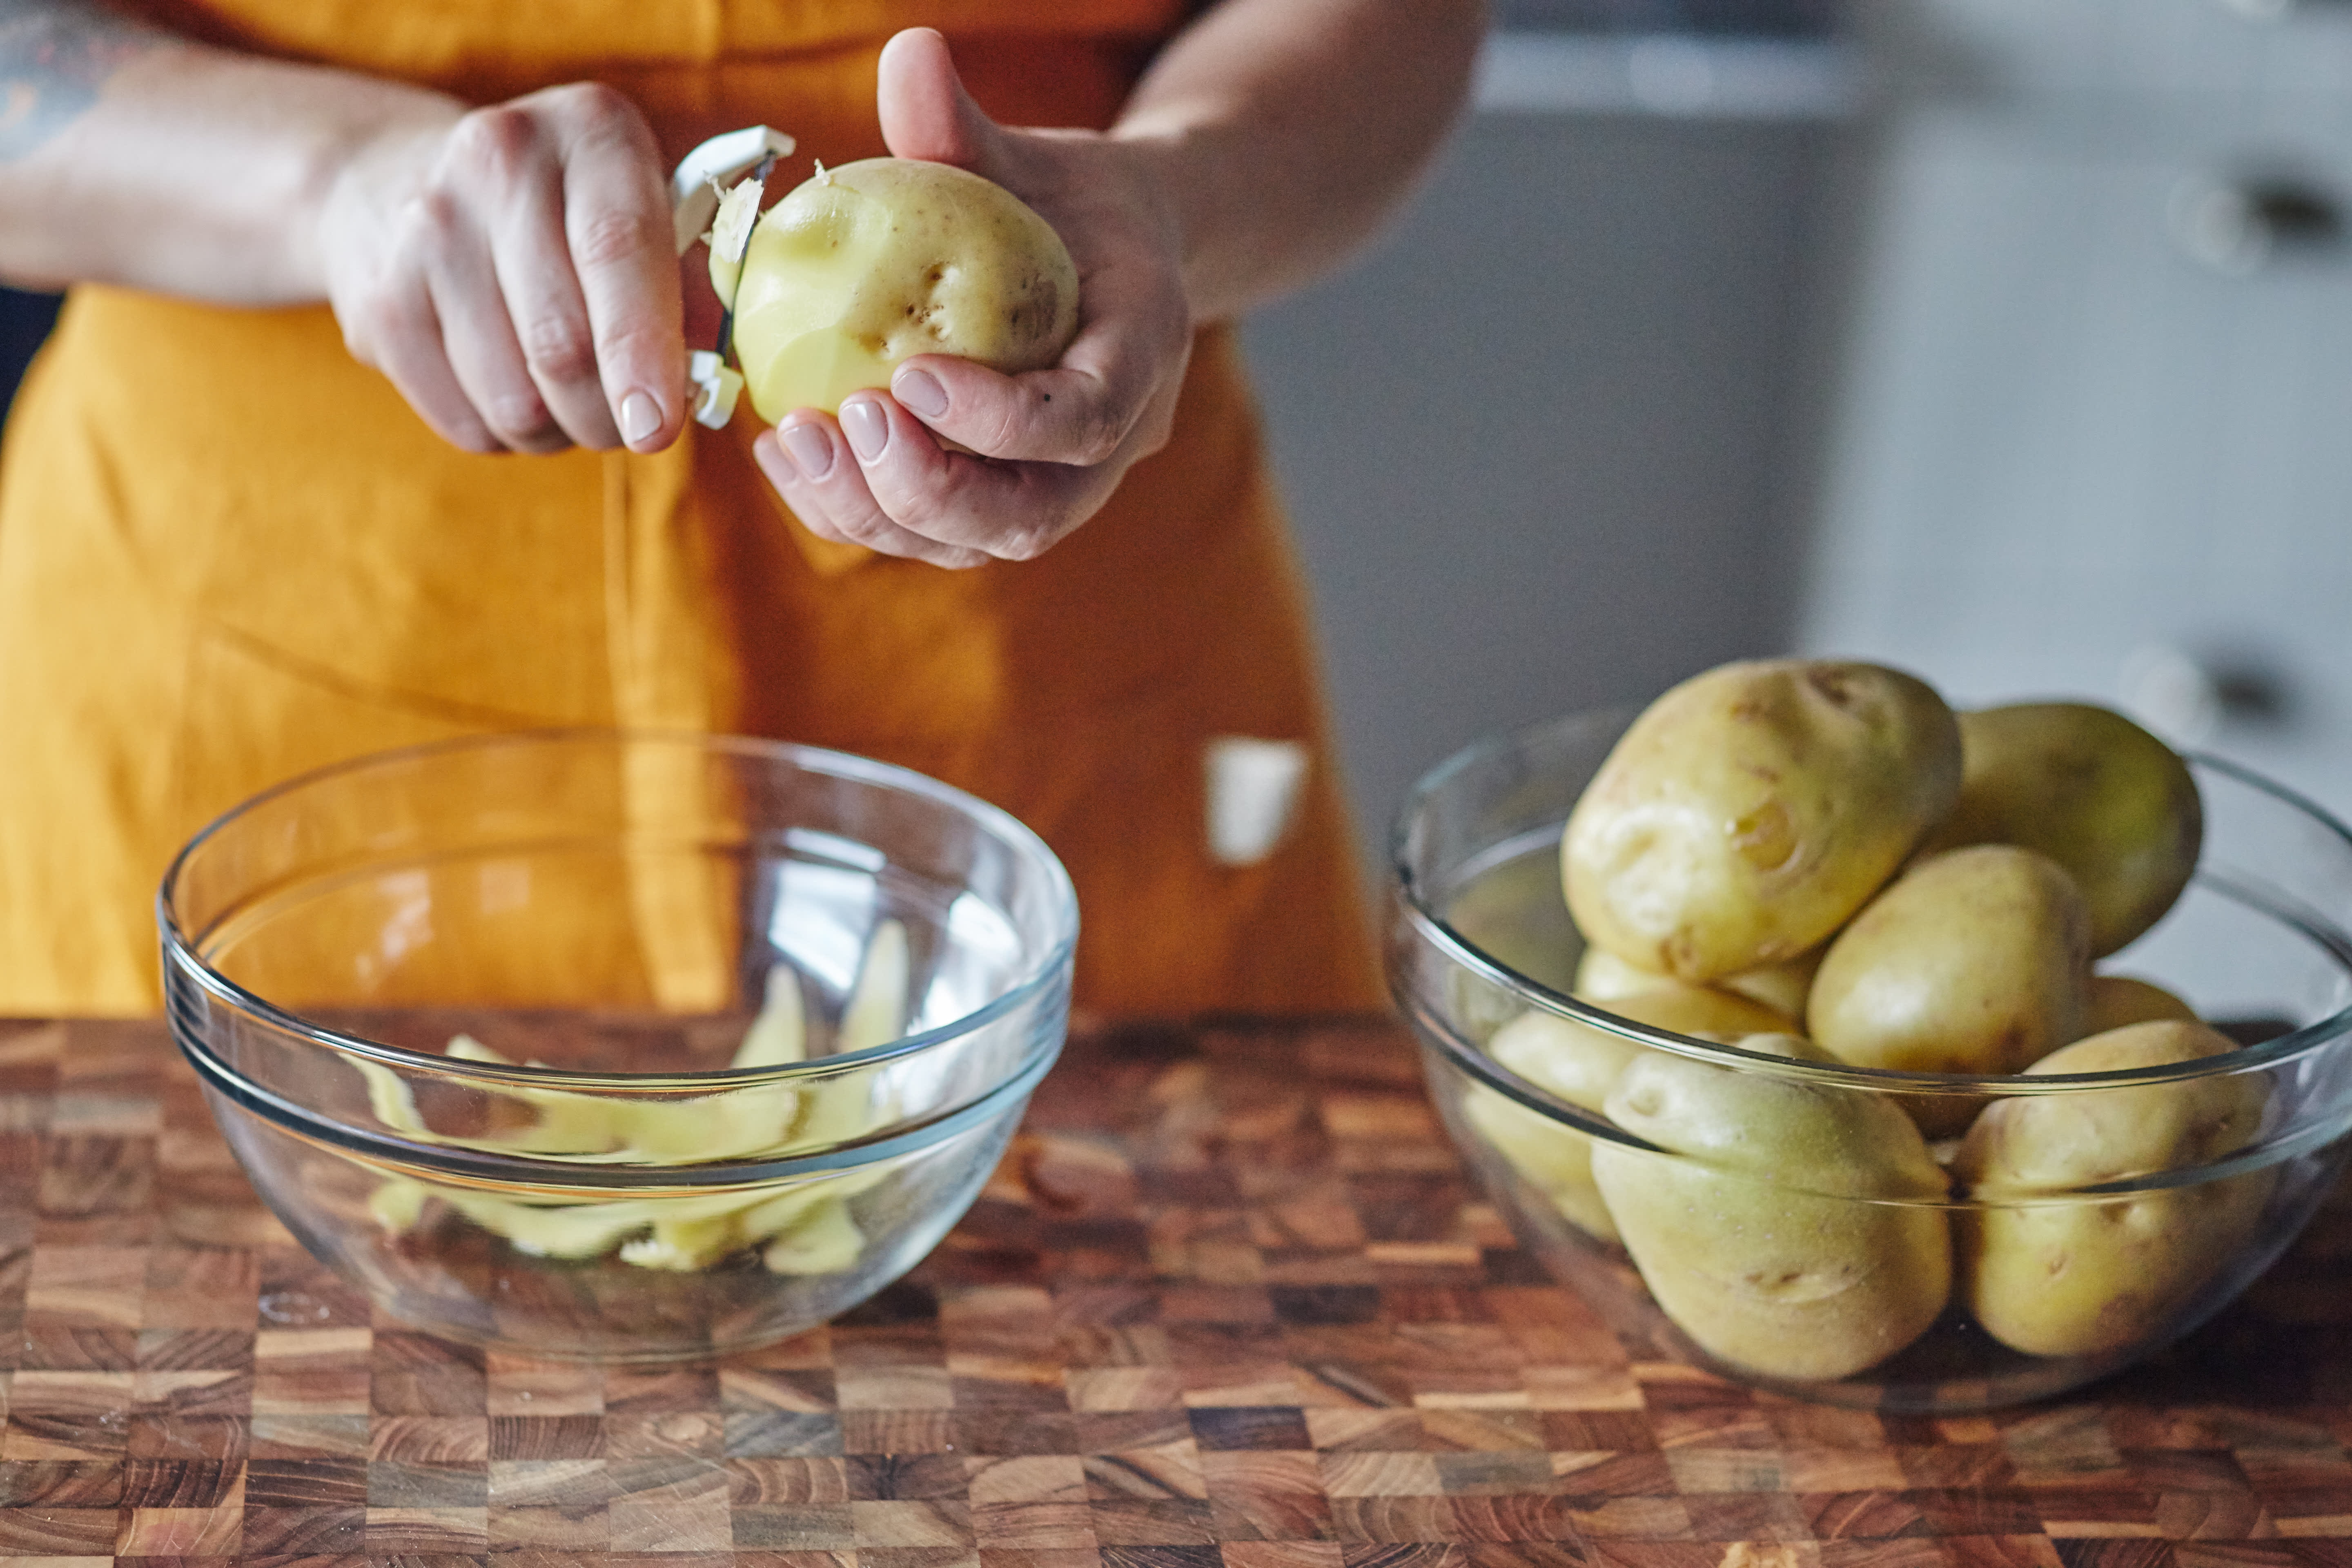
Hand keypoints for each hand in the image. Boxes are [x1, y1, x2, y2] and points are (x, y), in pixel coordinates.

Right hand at [316, 83, 687, 454]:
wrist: (392, 179)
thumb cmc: (563, 215)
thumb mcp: (637, 212)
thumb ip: (687, 285)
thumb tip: (703, 385)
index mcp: (591, 131)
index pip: (617, 249)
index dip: (641, 349)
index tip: (657, 426)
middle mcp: (500, 162)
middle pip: (563, 345)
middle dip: (608, 415)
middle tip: (630, 424)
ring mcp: (427, 229)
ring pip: (515, 402)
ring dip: (558, 432)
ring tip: (566, 398)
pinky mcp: (382, 303)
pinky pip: (465, 422)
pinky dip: (504, 436)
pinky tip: (508, 389)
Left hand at [752, 28, 1195, 568]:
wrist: (1104, 261)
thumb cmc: (1064, 201)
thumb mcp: (1029, 158)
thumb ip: (965, 129)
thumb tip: (908, 54)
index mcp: (1142, 353)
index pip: (1089, 419)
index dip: (1002, 420)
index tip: (912, 379)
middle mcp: (1109, 446)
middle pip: (1030, 515)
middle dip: (929, 487)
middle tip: (843, 424)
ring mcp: (1055, 488)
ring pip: (975, 541)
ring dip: (877, 511)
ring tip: (793, 444)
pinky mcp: (996, 504)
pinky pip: (931, 535)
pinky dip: (855, 511)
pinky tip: (787, 455)